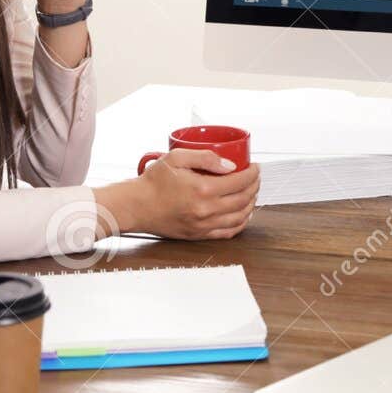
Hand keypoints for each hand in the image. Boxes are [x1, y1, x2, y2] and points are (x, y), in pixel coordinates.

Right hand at [128, 149, 260, 239]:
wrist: (137, 206)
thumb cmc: (153, 182)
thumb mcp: (176, 158)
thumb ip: (205, 157)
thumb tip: (230, 165)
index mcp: (203, 189)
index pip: (240, 181)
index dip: (253, 173)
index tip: (255, 167)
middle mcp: (206, 210)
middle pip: (244, 199)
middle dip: (254, 186)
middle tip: (255, 178)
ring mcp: (204, 225)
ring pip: (240, 217)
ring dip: (251, 204)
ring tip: (251, 193)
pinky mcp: (199, 235)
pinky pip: (229, 232)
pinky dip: (241, 222)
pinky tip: (242, 213)